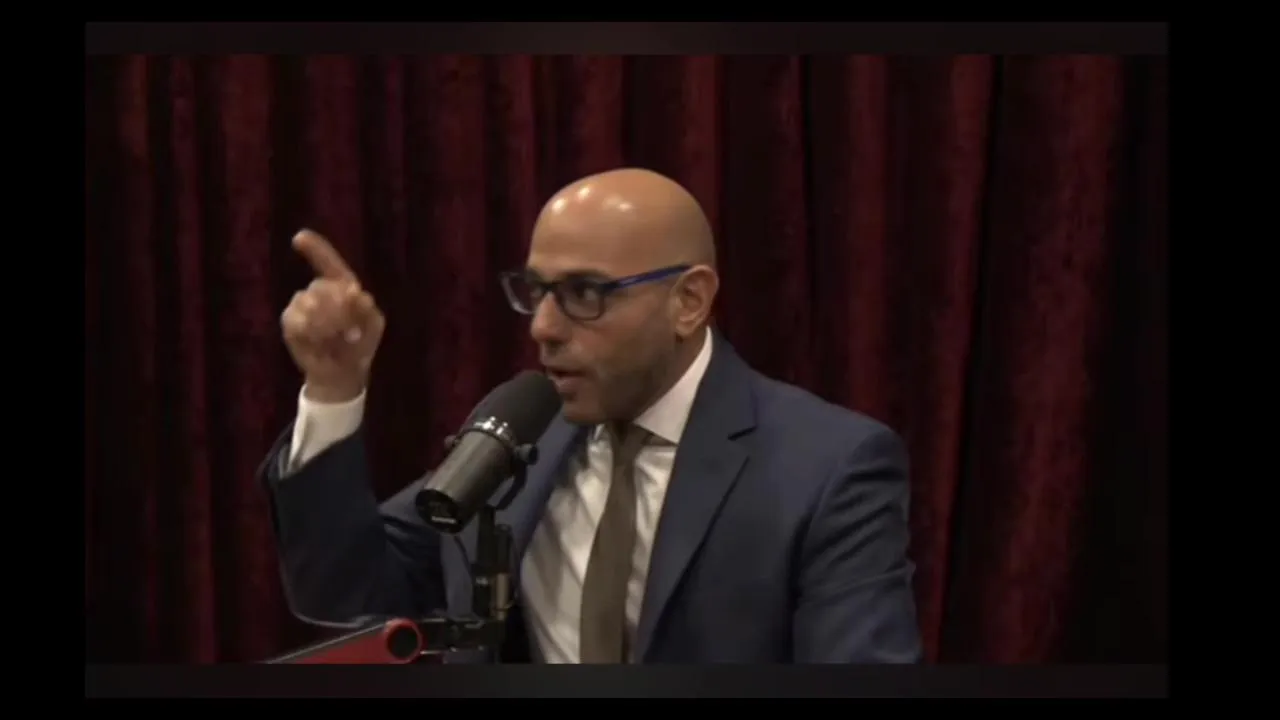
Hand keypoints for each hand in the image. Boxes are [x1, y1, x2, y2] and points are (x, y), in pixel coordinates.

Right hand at [280, 229, 384, 402]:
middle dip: (338, 310)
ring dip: (326, 323)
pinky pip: (295, 320)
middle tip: (351, 332)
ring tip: (338, 339)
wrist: (343, 373)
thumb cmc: (360, 344)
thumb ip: (366, 306)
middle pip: (322, 286)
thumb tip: (355, 291)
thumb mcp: (373, 324)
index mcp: (342, 285)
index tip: (298, 238)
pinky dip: (311, 333)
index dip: (315, 248)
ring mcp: (302, 305)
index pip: (328, 262)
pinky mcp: (290, 323)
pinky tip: (320, 343)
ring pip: (307, 301)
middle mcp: (319, 291)